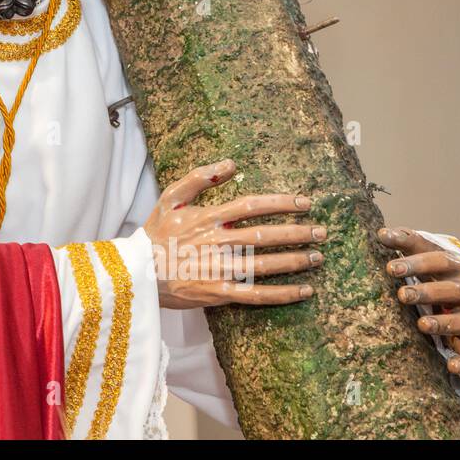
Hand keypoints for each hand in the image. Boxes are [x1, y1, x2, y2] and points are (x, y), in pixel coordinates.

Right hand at [142, 158, 324, 309]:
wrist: (136, 273)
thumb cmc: (155, 235)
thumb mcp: (170, 198)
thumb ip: (199, 178)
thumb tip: (230, 165)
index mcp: (208, 218)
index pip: (253, 206)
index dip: (282, 203)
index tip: (305, 203)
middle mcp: (218, 242)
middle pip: (266, 235)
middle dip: (297, 232)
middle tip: (322, 232)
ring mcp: (220, 269)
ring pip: (266, 264)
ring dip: (296, 260)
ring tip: (318, 257)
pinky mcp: (220, 293)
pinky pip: (258, 294)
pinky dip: (283, 294)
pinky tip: (305, 291)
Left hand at [377, 227, 459, 374]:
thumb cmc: (432, 270)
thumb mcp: (420, 252)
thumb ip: (403, 241)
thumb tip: (381, 234)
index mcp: (452, 265)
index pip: (436, 259)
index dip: (415, 263)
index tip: (390, 267)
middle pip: (450, 289)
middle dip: (427, 293)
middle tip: (402, 295)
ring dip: (444, 323)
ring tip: (422, 325)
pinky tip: (451, 366)